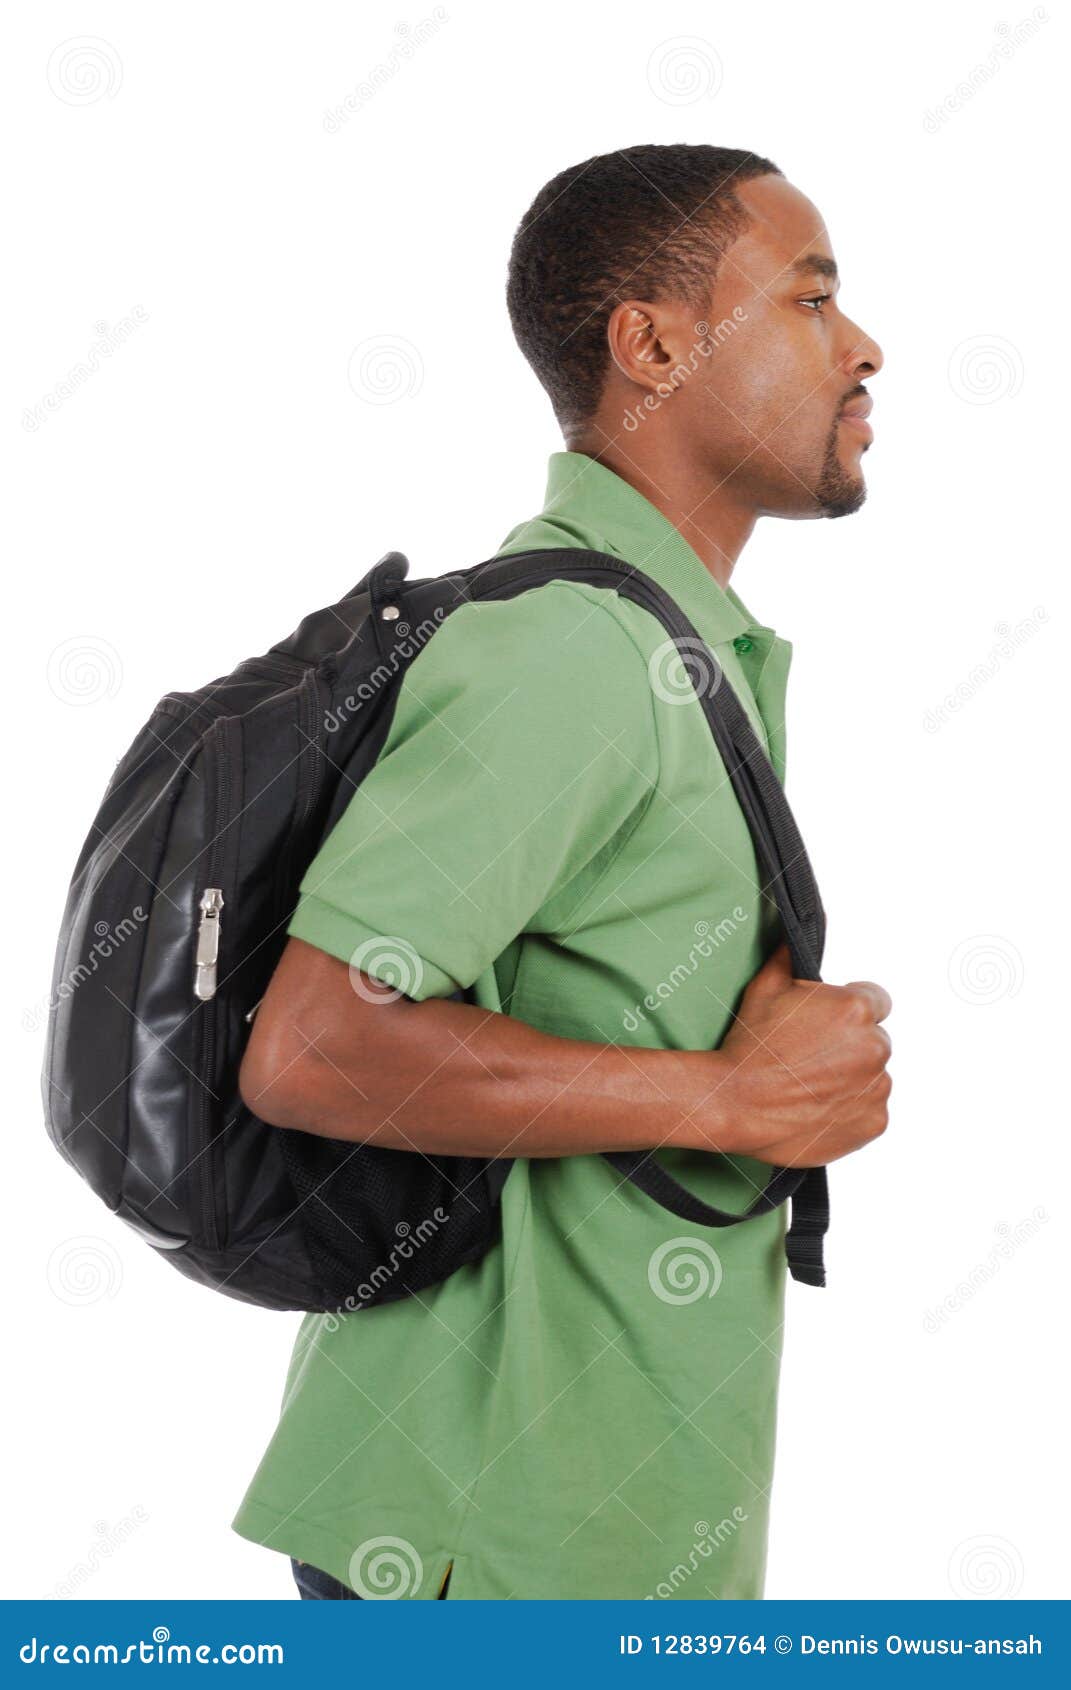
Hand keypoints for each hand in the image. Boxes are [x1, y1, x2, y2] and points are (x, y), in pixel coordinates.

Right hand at [711, 942, 892, 1167]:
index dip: (850, 1011)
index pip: (876, 1000)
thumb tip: (794, 937)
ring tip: (811, 1084)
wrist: (735, 1102)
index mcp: (857, 1008)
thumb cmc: (750, 1046)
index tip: (829, 1024)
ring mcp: (877, 1088)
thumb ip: (790, 957)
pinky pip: (870, 1110)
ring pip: (874, 1076)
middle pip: (875, 1039)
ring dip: (852, 1078)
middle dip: (850, 1046)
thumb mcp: (765, 988)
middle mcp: (876, 1046)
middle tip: (811, 1056)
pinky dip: (851, 1110)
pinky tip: (818, 1106)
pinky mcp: (873, 1122)